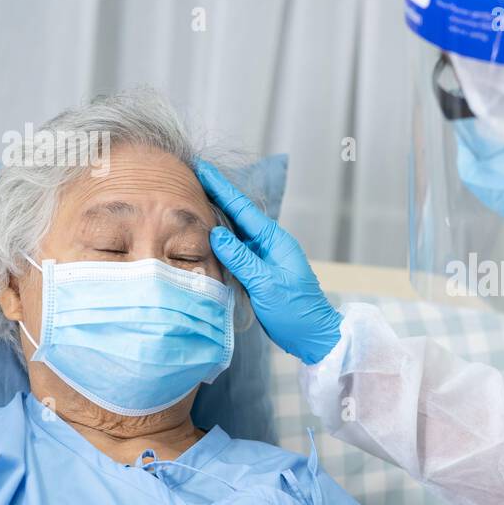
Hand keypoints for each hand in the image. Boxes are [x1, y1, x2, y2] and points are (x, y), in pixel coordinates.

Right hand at [195, 159, 342, 364]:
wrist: (313, 336)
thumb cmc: (296, 312)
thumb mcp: (267, 284)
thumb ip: (241, 259)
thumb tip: (216, 234)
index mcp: (274, 242)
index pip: (243, 209)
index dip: (221, 188)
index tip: (202, 169)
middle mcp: (268, 245)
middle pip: (237, 216)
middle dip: (215, 196)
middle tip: (190, 176)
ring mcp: (262, 258)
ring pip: (234, 233)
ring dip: (215, 217)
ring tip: (192, 199)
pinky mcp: (257, 273)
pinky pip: (235, 251)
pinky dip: (219, 241)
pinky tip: (205, 235)